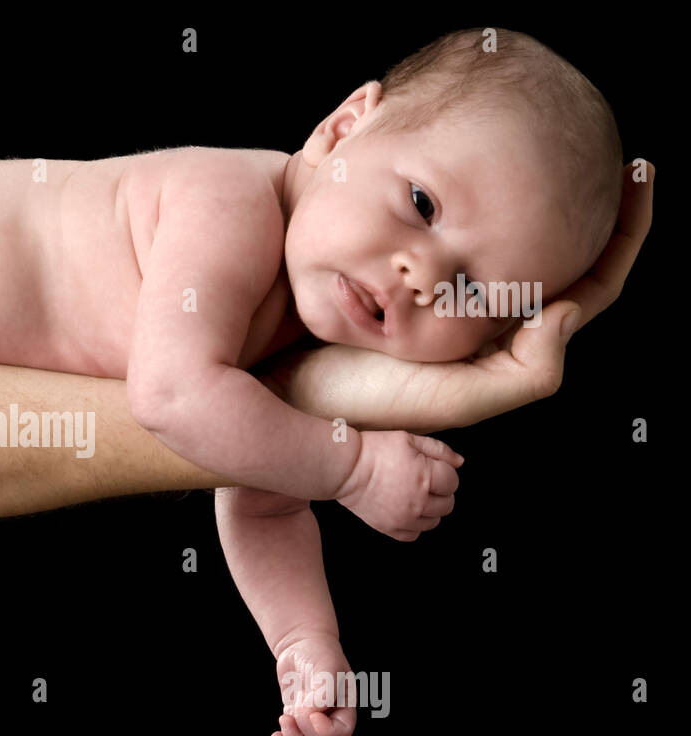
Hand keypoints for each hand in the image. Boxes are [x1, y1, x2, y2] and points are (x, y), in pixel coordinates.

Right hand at [259, 161, 654, 432]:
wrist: (283, 390)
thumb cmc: (363, 401)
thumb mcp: (454, 401)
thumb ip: (524, 372)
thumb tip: (567, 310)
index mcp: (504, 345)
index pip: (589, 288)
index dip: (622, 238)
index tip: (637, 179)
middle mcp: (481, 316)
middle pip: (556, 255)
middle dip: (584, 205)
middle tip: (604, 152)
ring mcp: (444, 290)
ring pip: (504, 237)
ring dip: (524, 197)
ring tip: (541, 151)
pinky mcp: (403, 269)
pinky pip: (451, 226)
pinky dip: (464, 199)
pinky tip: (458, 174)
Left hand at [270, 630, 356, 735]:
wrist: (302, 642)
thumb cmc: (320, 652)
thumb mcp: (327, 667)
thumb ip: (324, 692)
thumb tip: (311, 714)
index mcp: (345, 704)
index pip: (342, 730)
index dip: (327, 730)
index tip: (313, 714)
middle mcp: (330, 713)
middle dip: (304, 725)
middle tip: (296, 704)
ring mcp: (311, 714)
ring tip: (284, 718)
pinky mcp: (295, 713)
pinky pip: (291, 734)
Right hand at [334, 431, 461, 541]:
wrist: (344, 469)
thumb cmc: (373, 451)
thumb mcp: (408, 439)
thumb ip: (438, 450)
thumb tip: (459, 462)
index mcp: (425, 476)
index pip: (453, 482)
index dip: (445, 474)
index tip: (433, 470)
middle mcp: (418, 501)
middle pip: (447, 505)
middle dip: (441, 493)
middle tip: (425, 483)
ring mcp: (404, 517)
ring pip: (433, 522)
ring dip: (430, 511)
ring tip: (416, 498)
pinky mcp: (389, 528)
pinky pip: (413, 535)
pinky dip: (414, 526)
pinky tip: (407, 512)